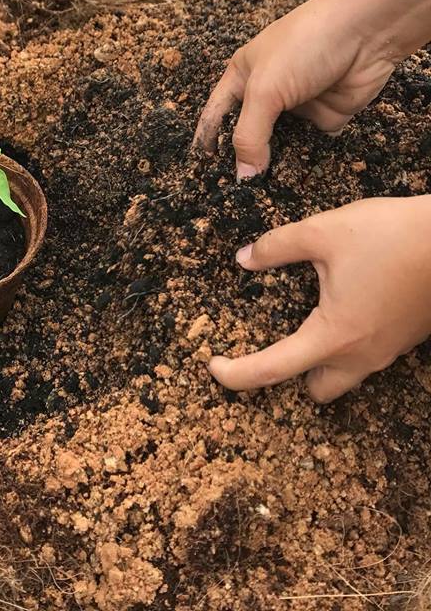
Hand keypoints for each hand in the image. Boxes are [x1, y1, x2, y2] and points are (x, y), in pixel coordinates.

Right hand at [193, 0, 393, 178]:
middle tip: (236, 192)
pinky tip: (298, 181)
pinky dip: (307, 160)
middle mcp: (268, 92)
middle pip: (249, 133)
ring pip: (280, 145)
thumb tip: (242, 178)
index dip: (207, 138)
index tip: (201, 170)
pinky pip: (311, 146)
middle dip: (243, 158)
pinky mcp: (326, 116)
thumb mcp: (264, 89)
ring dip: (276, 165)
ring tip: (265, 195)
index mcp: (243, 76)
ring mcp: (298, 105)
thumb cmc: (304, 46)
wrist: (366, 32)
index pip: (217, 113)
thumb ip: (250, 135)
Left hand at [208, 196, 430, 401]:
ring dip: (321, 360)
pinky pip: (368, 355)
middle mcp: (361, 354)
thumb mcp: (324, 231)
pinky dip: (348, 342)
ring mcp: (388, 350)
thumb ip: (277, 246)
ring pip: (345, 375)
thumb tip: (244, 259)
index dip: (236, 374)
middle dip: (290, 376)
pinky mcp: (406, 337)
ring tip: (305, 321)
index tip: (213, 367)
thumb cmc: (393, 235)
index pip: (272, 370)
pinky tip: (345, 304)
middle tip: (269, 343)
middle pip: (316, 389)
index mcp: (333, 335)